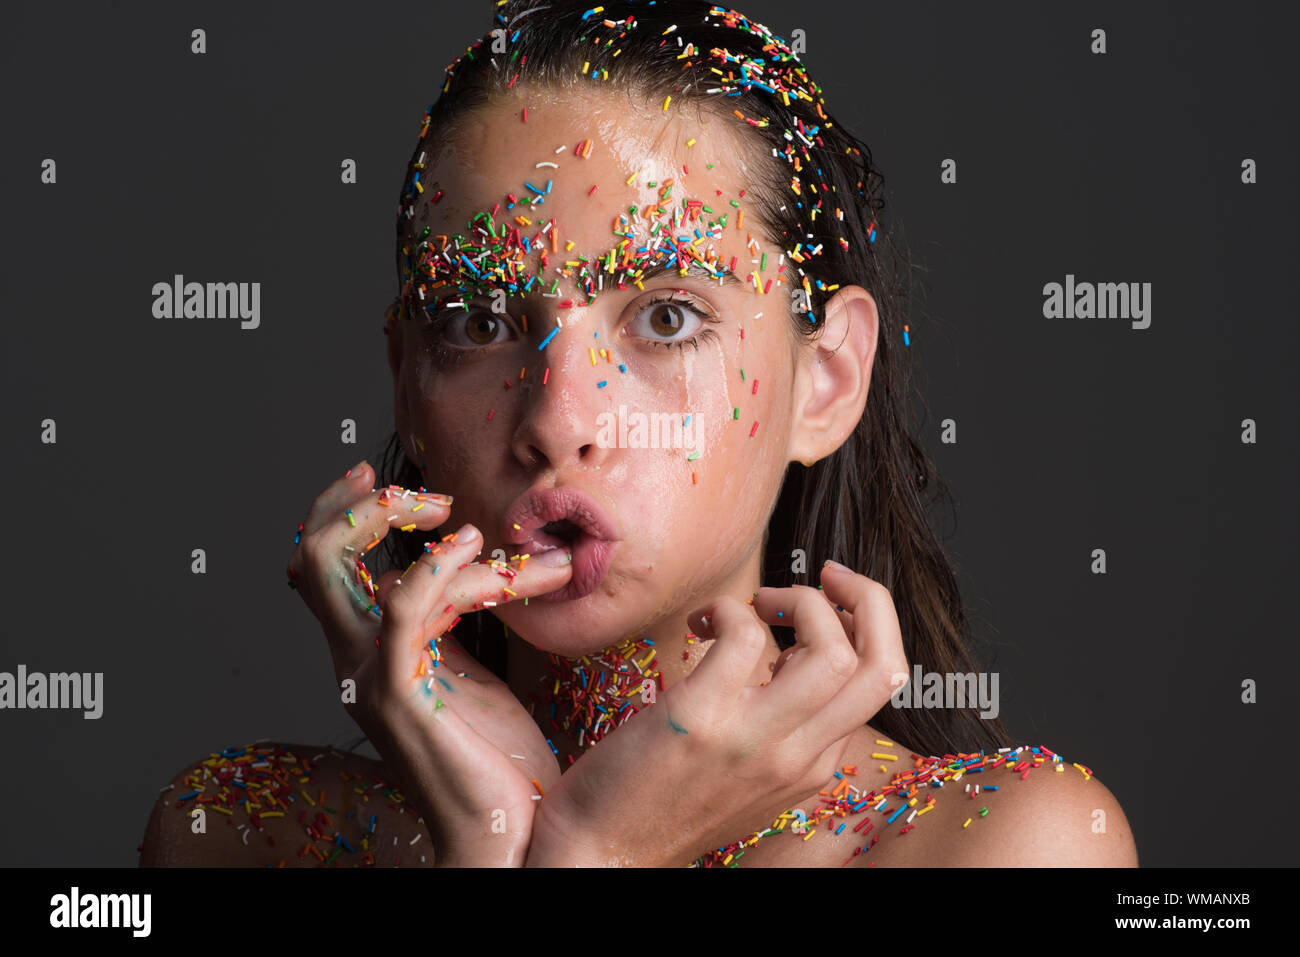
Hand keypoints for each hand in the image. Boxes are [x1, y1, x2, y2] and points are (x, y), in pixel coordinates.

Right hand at [286, 460, 574, 865]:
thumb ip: (445, 618)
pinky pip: (397, 607)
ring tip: (464, 525)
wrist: (508, 826)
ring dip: (393, 521)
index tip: (396, 483)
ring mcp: (367, 675)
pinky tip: (475, 551)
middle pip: (308, 555)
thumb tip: (456, 561)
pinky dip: (433, 565)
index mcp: (365, 648)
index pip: (322, 564)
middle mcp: (352, 658)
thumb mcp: (466, 665)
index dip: (345, 510)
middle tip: (422, 497)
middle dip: (352, 503)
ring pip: (327, 566)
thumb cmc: (494, 752)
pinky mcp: (398, 694)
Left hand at [525, 562, 907, 865]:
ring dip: (801, 601)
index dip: (863, 627)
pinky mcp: (700, 718)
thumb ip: (781, 729)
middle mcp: (796, 757)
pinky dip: (726, 608)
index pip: (881, 683)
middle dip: (868, 600)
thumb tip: (789, 659)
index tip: (830, 603)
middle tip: (825, 579)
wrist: (600, 854)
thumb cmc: (660, 806)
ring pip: (833, 649)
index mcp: (812, 768)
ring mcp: (753, 740)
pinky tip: (702, 622)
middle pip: (883, 665)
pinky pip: (745, 634)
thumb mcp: (747, 778)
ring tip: (758, 603)